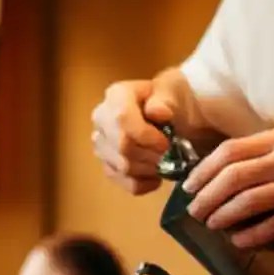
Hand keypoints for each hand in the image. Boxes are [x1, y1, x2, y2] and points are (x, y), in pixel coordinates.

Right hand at [91, 79, 180, 194]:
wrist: (169, 111)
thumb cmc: (171, 98)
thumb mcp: (173, 91)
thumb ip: (165, 99)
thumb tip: (158, 113)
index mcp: (116, 95)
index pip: (122, 118)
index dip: (144, 135)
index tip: (166, 143)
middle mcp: (101, 119)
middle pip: (121, 146)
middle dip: (150, 155)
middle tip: (171, 155)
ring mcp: (101, 143)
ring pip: (121, 166)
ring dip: (149, 169)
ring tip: (166, 163)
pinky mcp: (106, 162)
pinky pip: (120, 180)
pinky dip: (141, 184)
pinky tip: (155, 177)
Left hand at [182, 126, 273, 247]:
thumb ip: (271, 148)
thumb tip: (229, 166)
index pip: (230, 151)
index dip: (203, 170)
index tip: (189, 186)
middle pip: (232, 178)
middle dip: (206, 197)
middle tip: (195, 211)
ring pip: (248, 202)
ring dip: (223, 216)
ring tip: (212, 224)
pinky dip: (251, 235)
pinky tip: (239, 240)